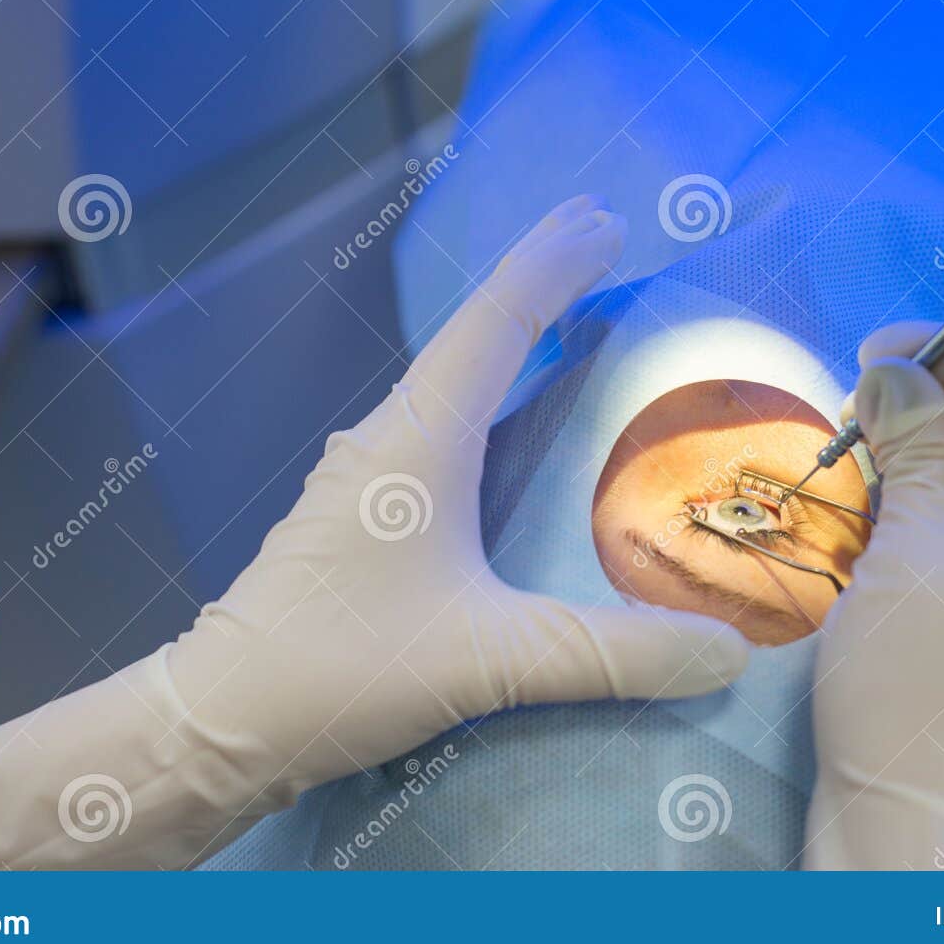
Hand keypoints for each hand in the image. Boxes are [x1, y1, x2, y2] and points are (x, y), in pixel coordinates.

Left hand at [0, 195, 748, 868]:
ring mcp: (362, 477)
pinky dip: (482, 404)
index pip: (497, 323)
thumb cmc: (338, 668)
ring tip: (564, 321)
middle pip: (473, 336)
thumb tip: (727, 652)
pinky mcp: (353, 518)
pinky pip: (433, 432)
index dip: (555, 266)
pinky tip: (502, 439)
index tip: (606, 222)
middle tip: (597, 234)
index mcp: (417, 441)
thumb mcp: (490, 661)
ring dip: (506, 343)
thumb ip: (612, 654)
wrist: (216, 722)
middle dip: (537, 282)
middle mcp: (386, 440)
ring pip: (447, 384)